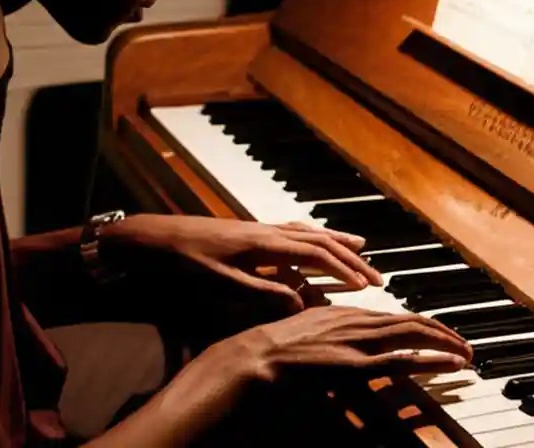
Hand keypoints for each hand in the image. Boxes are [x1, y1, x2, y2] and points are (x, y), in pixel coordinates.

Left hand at [102, 214, 383, 309]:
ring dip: (335, 240)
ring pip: (307, 231)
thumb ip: (262, 294)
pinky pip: (292, 231)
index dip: (345, 271)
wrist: (156, 238)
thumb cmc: (186, 262)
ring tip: (359, 246)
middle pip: (320, 240)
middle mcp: (267, 230)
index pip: (317, 255)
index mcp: (265, 243)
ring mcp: (258, 228)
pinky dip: (312, 236)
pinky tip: (312, 243)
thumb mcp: (223, 284)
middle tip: (377, 272)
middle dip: (351, 256)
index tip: (368, 286)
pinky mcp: (248, 232)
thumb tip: (302, 304)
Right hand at [217, 305, 473, 382]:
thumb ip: (323, 329)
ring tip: (467, 354)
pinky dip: (432, 360)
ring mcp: (358, 342)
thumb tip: (330, 332)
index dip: (422, 325)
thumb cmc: (270, 349)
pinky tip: (451, 364)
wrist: (251, 358)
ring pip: (414, 335)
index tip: (440, 334)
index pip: (394, 316)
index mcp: (345, 313)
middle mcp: (357, 321)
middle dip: (443, 333)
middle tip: (465, 345)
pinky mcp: (356, 365)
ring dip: (446, 344)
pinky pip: (403, 360)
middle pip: (412, 322)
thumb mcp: (302, 330)